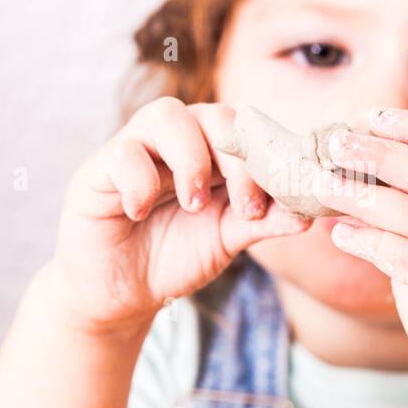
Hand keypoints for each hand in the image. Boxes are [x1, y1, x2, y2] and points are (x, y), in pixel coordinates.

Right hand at [51, 97, 311, 334]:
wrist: (122, 294)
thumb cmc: (175, 255)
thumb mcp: (228, 239)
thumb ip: (265, 221)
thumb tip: (310, 213)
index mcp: (210, 151)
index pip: (246, 129)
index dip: (266, 158)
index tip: (275, 201)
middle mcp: (175, 141)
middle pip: (212, 113)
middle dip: (236, 157)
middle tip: (244, 205)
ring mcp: (135, 150)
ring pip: (165, 115)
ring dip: (190, 158)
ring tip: (195, 204)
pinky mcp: (98, 170)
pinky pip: (122, 153)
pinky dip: (139, 181)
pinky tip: (142, 213)